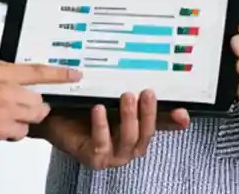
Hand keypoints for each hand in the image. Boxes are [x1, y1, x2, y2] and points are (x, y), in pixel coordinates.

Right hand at [0, 62, 80, 148]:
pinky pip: (16, 133)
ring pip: (30, 119)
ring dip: (20, 123)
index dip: (59, 74)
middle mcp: (4, 88)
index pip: (37, 71)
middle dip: (33, 109)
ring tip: (0, 121)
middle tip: (18, 112)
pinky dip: (8, 134)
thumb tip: (12, 87)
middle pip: (38, 101)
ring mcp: (1, 109)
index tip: (75, 74)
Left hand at [39, 90, 188, 169]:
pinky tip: (99, 109)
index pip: (161, 125)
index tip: (184, 113)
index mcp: (138, 130)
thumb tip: (151, 80)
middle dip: (149, 113)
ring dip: (129, 118)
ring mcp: (114, 155)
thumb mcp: (111, 97)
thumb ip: (132, 94)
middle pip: (146, 133)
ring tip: (126, 97)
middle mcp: (129, 146)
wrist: (54, 117)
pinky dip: (102, 126)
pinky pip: (102, 144)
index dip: (174, 120)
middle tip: (146, 92)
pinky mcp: (95, 158)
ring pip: (129, 140)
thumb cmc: (85, 108)